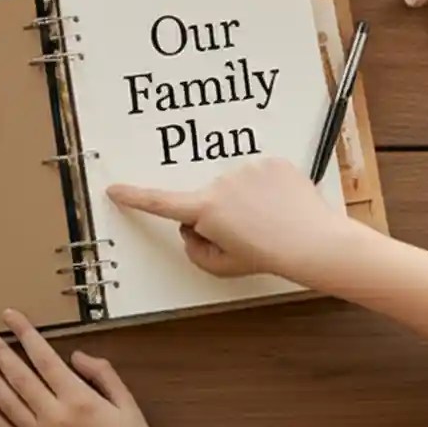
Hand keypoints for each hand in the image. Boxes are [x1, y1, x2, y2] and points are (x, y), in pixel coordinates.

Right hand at [107, 157, 363, 285]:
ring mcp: (247, 167)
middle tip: (247, 235)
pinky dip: (267, 188)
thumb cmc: (267, 257)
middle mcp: (220, 182)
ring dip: (245, 200)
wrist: (313, 242)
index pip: (160, 202)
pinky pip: (260, 174)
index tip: (113, 189)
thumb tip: (192, 230)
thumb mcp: (223, 266)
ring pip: (236, 186)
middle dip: (218, 214)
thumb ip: (196, 249)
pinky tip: (281, 205)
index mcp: (205, 209)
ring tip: (269, 220)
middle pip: (208, 199)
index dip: (134, 197)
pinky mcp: (270, 161)